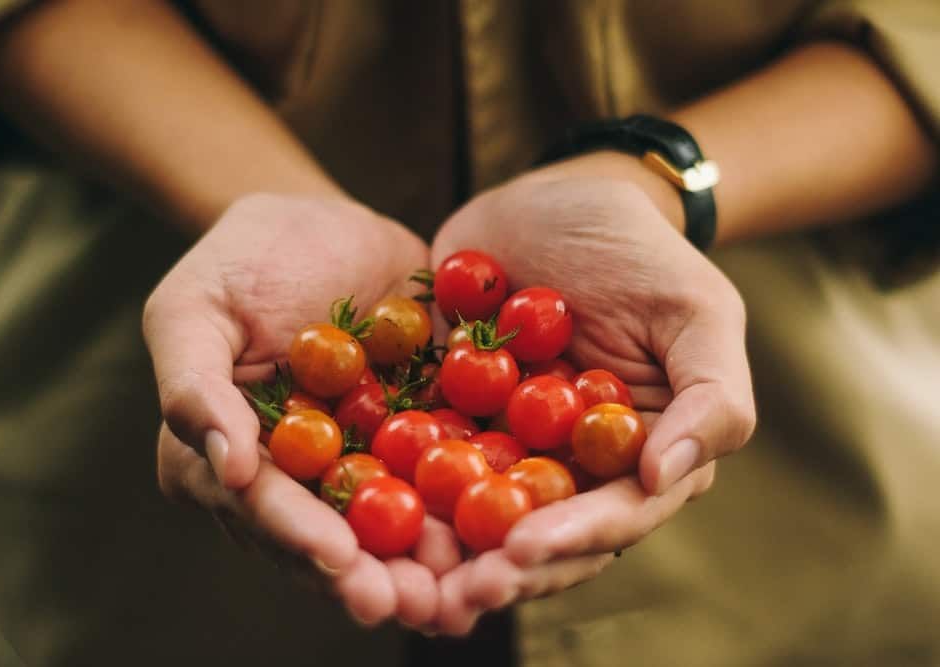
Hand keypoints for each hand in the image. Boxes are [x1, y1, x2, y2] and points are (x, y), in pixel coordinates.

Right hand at [143, 193, 459, 626]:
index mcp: (231, 459)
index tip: (339, 559)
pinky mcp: (415, 437)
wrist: (323, 223)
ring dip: (428, 562)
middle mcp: (297, 478)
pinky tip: (509, 526)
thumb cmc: (241, 260)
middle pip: (330, 538)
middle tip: (412, 604)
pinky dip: (473, 503)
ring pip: (391, 525)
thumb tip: (226, 468)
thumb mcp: (193, 308)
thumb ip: (195, 386)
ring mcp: (360, 462)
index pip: (262, 507)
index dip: (298, 536)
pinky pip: (443, 475)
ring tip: (466, 589)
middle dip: (371, 576)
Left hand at [429, 158, 755, 632]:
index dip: (570, 541)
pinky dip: (396, 483)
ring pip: (475, 512)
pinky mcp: (449, 412)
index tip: (521, 552)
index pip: (613, 515)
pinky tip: (362, 503)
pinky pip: (420, 456)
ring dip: (442, 549)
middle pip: (538, 533)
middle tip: (453, 592)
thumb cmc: (639, 252)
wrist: (555, 198)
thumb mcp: (696, 311)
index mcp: (638, 455)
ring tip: (402, 577)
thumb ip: (711, 396)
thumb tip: (664, 478)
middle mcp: (571, 464)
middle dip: (497, 567)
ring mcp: (506, 442)